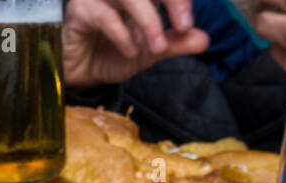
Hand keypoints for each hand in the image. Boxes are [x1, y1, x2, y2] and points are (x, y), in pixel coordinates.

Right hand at [63, 0, 209, 87]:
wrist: (82, 73)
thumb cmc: (113, 54)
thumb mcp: (149, 51)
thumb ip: (175, 44)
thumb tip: (205, 40)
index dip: (180, 0)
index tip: (188, 24)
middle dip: (172, 1)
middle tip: (183, 26)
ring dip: (148, 20)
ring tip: (157, 47)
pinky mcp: (80, 10)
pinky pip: (105, 17)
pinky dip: (122, 35)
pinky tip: (130, 51)